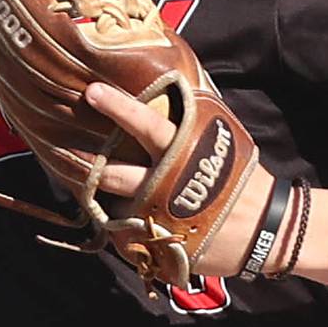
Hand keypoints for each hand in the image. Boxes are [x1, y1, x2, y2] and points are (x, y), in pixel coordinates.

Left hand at [83, 81, 277, 277]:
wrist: (266, 229)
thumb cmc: (240, 177)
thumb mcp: (223, 140)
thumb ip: (194, 119)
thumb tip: (172, 81)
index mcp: (186, 151)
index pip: (149, 125)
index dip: (120, 108)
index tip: (93, 91)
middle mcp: (169, 183)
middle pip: (118, 173)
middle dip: (88, 164)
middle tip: (62, 150)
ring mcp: (162, 217)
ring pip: (115, 207)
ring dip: (100, 197)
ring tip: (87, 185)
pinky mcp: (160, 245)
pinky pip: (126, 236)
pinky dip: (120, 227)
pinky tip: (124, 220)